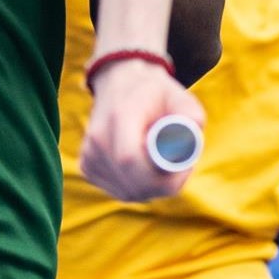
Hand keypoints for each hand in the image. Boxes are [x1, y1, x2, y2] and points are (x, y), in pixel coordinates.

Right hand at [79, 57, 204, 201]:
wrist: (120, 85)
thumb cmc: (156, 95)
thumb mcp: (181, 98)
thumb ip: (191, 118)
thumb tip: (190, 141)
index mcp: (120, 116)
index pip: (130, 160)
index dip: (163, 173)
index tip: (184, 162)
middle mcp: (99, 137)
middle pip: (135, 185)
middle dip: (166, 183)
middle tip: (181, 163)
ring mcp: (89, 154)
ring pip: (130, 193)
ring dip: (154, 186)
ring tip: (161, 159)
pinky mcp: (87, 167)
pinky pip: (122, 192)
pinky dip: (140, 186)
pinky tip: (144, 165)